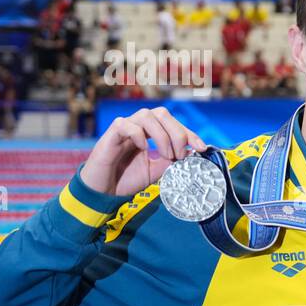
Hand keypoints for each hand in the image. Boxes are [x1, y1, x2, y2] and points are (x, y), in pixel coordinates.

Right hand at [78, 106, 207, 197]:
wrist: (103, 192)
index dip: (189, 133)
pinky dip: (139, 135)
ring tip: (165, 155)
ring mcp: (124, 128)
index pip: (173, 124)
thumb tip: (191, 153)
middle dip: (177, 133)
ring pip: (146, 115)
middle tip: (179, 155)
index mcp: (150, 133)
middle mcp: (138, 126)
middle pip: (162, 113)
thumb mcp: (157, 171)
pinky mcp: (111, 134)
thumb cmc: (127, 179)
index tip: (201, 148)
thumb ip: (172, 161)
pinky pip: (126, 125)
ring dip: (162, 136)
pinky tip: (143, 149)